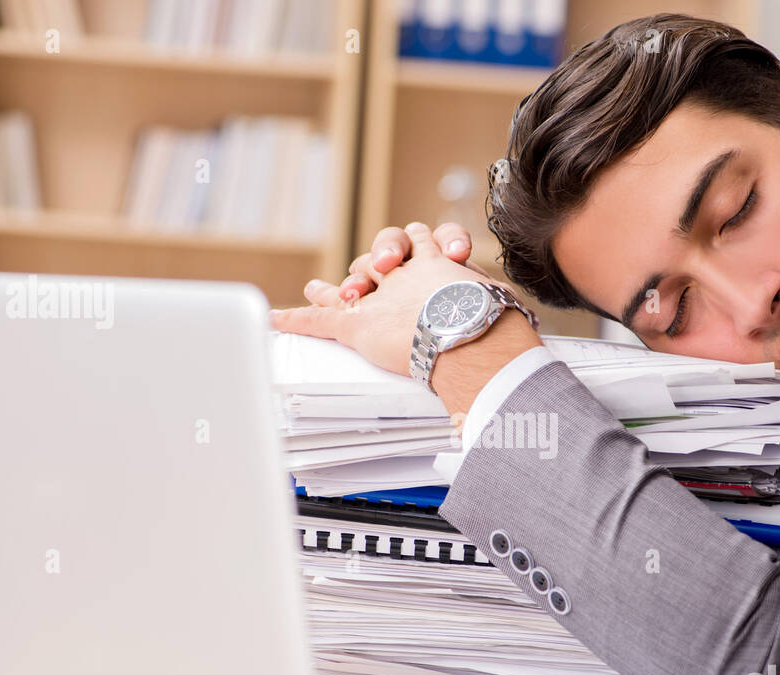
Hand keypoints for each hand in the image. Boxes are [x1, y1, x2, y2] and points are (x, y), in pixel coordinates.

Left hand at [270, 222, 532, 381]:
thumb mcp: (498, 300)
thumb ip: (489, 297)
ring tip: (333, 291)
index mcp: (440, 260)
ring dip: (344, 285)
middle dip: (379, 259)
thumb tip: (503, 313)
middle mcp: (407, 270)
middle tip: (384, 277)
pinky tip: (276, 318)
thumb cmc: (492, 321)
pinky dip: (297, 319)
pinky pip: (321, 318)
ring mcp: (380, 293)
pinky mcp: (357, 322)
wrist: (469, 331)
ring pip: (357, 274)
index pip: (425, 239)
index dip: (425, 247)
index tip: (435, 258)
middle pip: (386, 249)